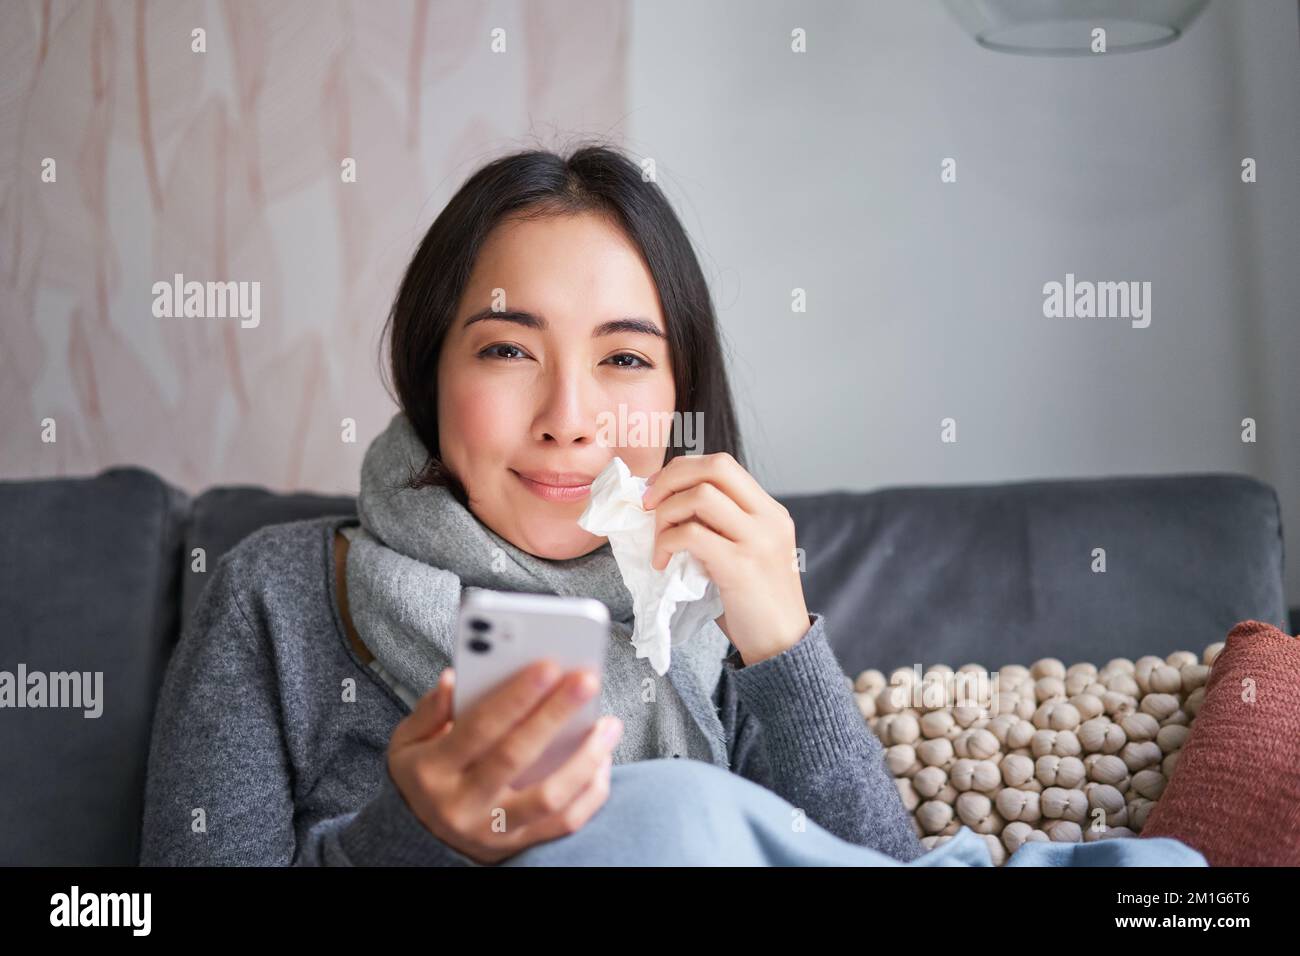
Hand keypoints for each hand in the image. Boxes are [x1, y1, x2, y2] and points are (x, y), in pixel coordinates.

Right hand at [386, 662, 623, 863]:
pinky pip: (564, 823)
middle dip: (556, 714)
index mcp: (433, 770)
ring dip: (585, 757)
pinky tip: (603, 760)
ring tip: (609, 724)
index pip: (479, 727)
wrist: (419, 837)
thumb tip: (456, 678)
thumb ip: (430, 709)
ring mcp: (491, 829)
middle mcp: (461, 804)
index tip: (549, 665)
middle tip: (587, 680)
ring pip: (549, 797)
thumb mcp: (407, 741)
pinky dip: (591, 793)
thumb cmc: (422, 774)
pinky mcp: (517, 846)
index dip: (516, 696)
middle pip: (516, 756)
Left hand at [639, 452, 810, 665]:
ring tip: (658, 541)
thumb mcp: (743, 554)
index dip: (683, 470)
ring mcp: (758, 541)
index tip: (658, 491)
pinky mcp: (740, 567)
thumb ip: (718, 528)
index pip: (723, 465)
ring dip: (666, 513)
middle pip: (715, 466)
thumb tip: (665, 506)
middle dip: (671, 478)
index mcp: (770, 511)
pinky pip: (692, 535)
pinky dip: (666, 542)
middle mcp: (769, 518)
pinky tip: (661, 563)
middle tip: (648, 504)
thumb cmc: (753, 604)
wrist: (782, 647)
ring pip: (701, 496)